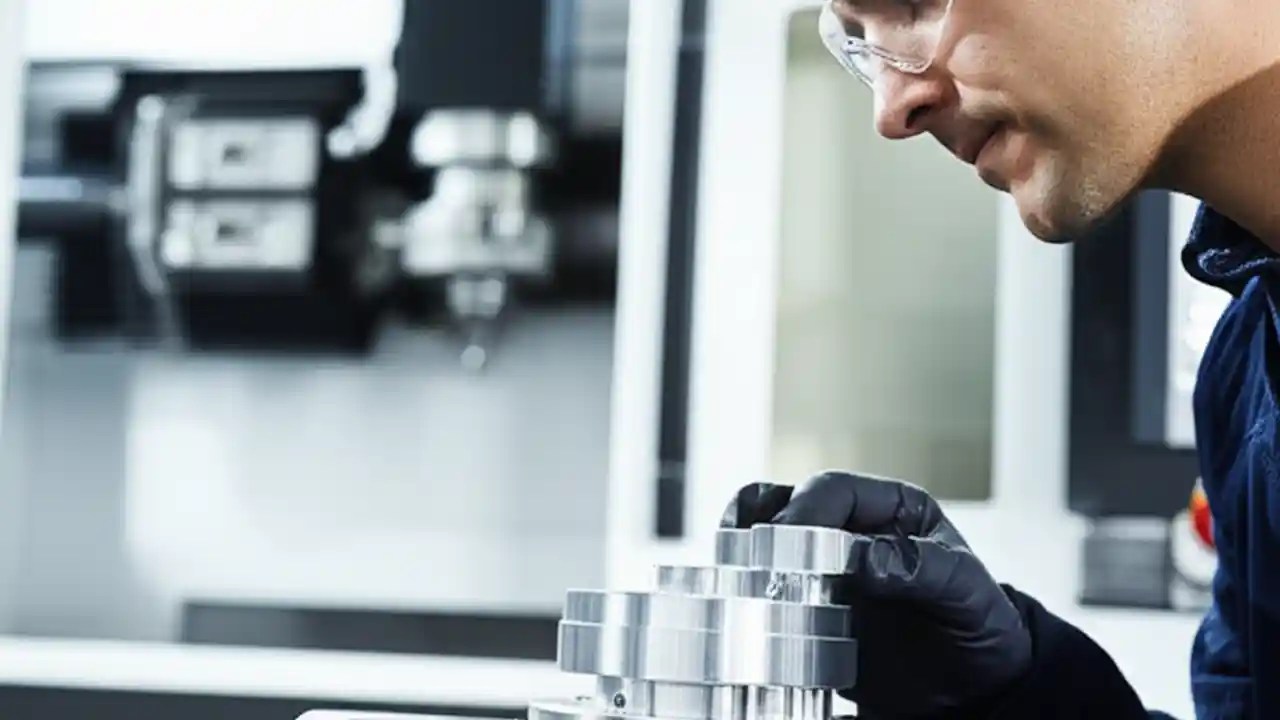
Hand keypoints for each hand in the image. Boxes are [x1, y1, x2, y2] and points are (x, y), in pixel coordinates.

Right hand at [722, 472, 1031, 718]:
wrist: (970, 691)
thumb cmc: (978, 629)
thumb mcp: (967, 595)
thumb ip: (924, 569)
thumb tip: (867, 558)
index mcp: (892, 508)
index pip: (834, 489)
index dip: (806, 509)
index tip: (789, 539)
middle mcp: (850, 528)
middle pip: (785, 503)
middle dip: (766, 529)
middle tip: (762, 566)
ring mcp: (822, 566)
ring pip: (762, 534)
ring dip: (743, 548)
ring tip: (741, 576)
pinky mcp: (805, 604)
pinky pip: (762, 584)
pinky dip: (744, 585)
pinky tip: (744, 602)